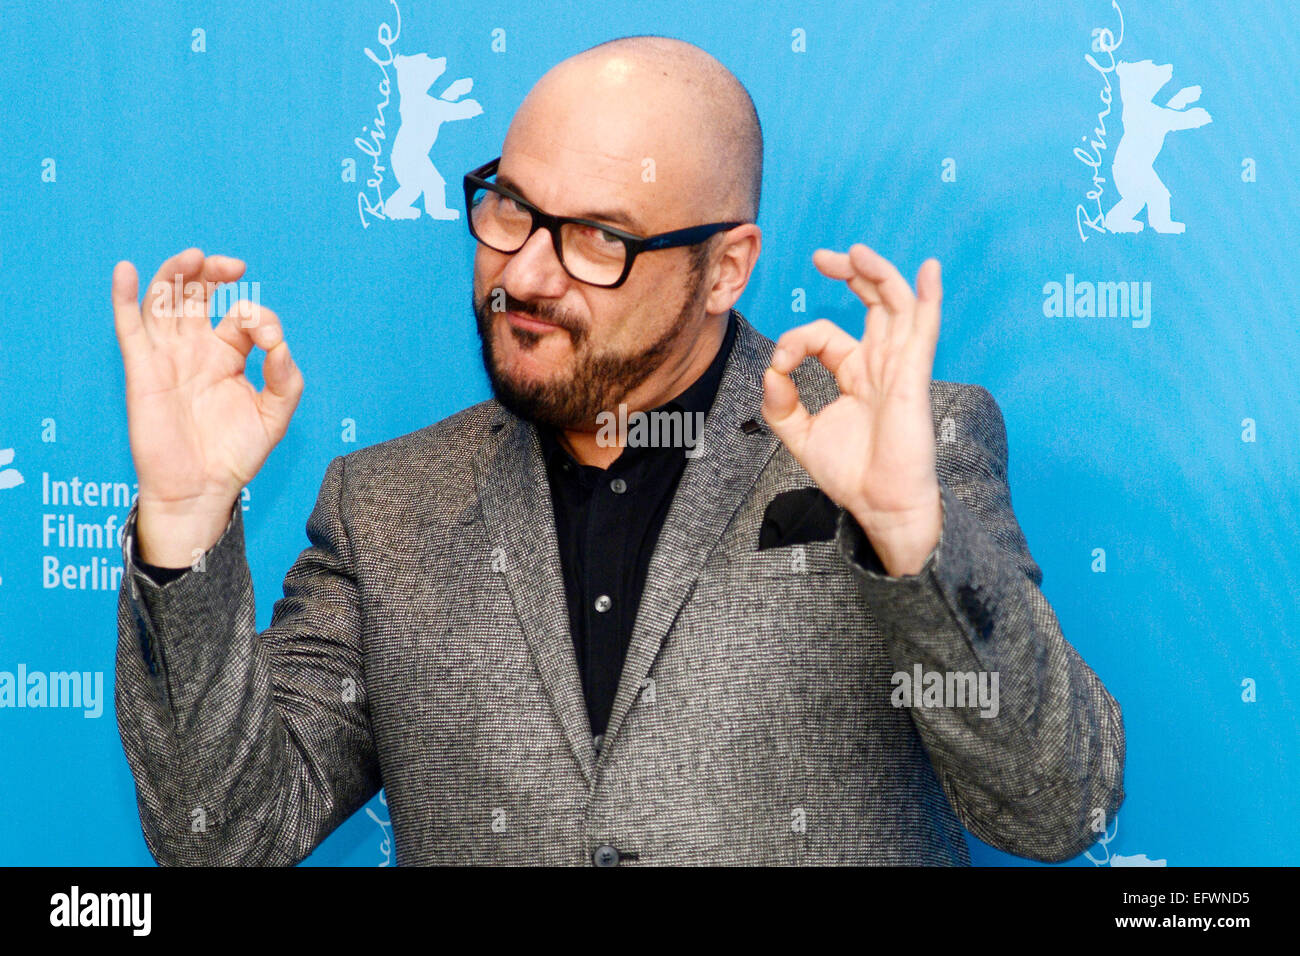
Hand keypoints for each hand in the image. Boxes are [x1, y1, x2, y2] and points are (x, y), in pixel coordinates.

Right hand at [112, 248, 302, 564]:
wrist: (201, 490)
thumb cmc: (235, 454)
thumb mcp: (275, 417)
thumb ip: (287, 380)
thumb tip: (280, 346)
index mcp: (229, 355)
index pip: (242, 318)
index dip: (259, 319)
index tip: (272, 343)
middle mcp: (196, 349)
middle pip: (197, 294)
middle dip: (212, 273)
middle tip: (232, 266)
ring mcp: (168, 356)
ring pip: (164, 301)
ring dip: (176, 273)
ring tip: (194, 257)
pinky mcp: (143, 370)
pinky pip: (129, 328)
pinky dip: (124, 297)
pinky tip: (126, 270)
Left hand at [761, 244, 942, 575]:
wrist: (880, 505)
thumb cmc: (851, 474)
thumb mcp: (801, 436)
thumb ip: (781, 404)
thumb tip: (771, 371)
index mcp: (855, 372)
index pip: (825, 335)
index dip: (797, 340)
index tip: (779, 363)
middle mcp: (880, 363)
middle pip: (873, 303)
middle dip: (851, 274)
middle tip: (824, 256)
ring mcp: (900, 368)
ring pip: (896, 306)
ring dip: (879, 274)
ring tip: (858, 251)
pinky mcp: (913, 378)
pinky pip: (924, 331)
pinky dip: (928, 299)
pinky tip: (930, 271)